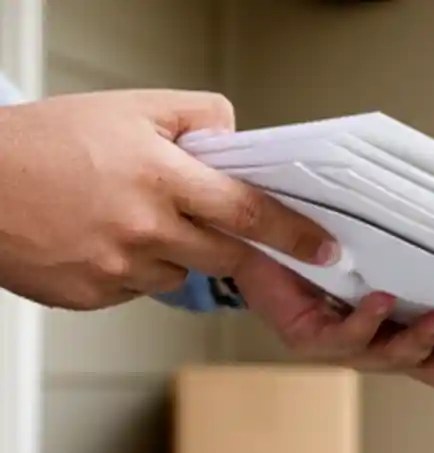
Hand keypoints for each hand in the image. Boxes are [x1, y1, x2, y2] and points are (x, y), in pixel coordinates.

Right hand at [0, 89, 335, 309]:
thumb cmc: (43, 143)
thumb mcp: (127, 109)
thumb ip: (195, 117)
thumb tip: (237, 138)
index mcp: (160, 178)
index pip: (249, 212)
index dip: (293, 234)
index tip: (325, 249)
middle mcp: (145, 228)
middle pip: (224, 253)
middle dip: (233, 245)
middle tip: (211, 226)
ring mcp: (118, 268)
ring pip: (179, 273)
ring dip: (172, 253)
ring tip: (125, 218)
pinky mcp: (93, 296)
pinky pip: (137, 289)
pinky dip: (131, 269)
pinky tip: (99, 238)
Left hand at [233, 251, 433, 405]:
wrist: (256, 246)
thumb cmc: (331, 254)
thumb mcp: (397, 257)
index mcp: (417, 340)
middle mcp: (389, 353)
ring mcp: (352, 351)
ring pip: (399, 357)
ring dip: (428, 343)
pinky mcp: (312, 339)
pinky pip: (346, 333)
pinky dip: (368, 319)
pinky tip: (385, 301)